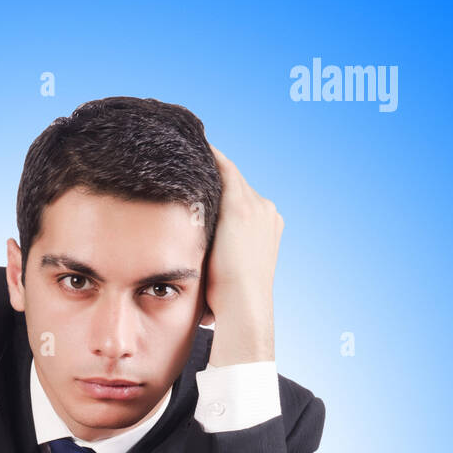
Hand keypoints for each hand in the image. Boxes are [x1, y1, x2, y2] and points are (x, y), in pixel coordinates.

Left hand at [200, 144, 281, 365]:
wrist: (244, 307)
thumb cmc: (230, 306)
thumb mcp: (225, 281)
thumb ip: (217, 268)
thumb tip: (202, 292)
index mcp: (267, 228)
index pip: (241, 202)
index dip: (223, 193)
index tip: (203, 186)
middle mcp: (266, 212)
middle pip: (236, 185)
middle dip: (215, 175)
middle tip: (189, 160)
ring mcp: (256, 207)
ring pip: (229, 175)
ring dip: (209, 163)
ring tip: (185, 149)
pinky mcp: (240, 206)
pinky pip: (223, 169)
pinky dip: (209, 156)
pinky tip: (191, 145)